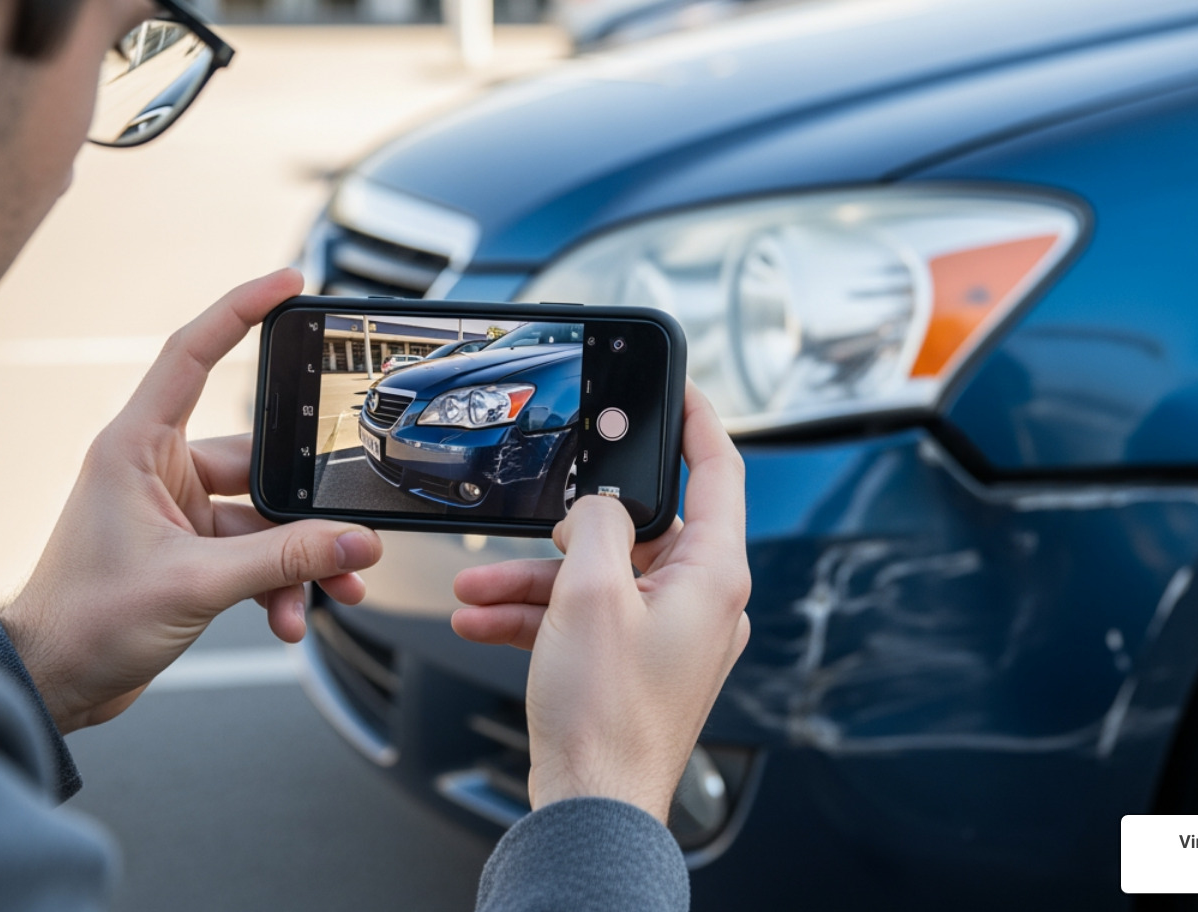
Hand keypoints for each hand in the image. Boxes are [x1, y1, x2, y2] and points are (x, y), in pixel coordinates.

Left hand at [0, 270, 379, 733]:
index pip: (193, 354)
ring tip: (332, 589)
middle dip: (308, 505)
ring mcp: (176, 512)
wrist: (54, 684)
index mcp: (136, 448)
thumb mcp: (196, 584)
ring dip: (300, 557)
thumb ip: (285, 560)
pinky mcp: (191, 552)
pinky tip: (293, 616)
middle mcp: (156, 471)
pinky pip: (255, 553)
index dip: (241, 310)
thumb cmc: (84, 622)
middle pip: (258, 460)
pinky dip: (280, 583)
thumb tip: (356, 542)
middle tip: (352, 527)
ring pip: (265, 517)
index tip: (289, 284)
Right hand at [451, 382, 749, 821]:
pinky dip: (540, 615)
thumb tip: (596, 510)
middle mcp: (701, 601)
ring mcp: (670, 636)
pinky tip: (484, 617)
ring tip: (477, 586)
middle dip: (570, 528)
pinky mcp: (638, 664)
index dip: (698, 422)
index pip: (719, 473)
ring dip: (536, 579)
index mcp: (713, 573)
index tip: (681, 390)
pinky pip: (589, 618)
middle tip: (538, 516)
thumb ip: (595, 526)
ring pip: (602, 578)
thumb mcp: (589, 593)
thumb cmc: (607, 715)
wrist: (592, 808)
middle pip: (641, 530)